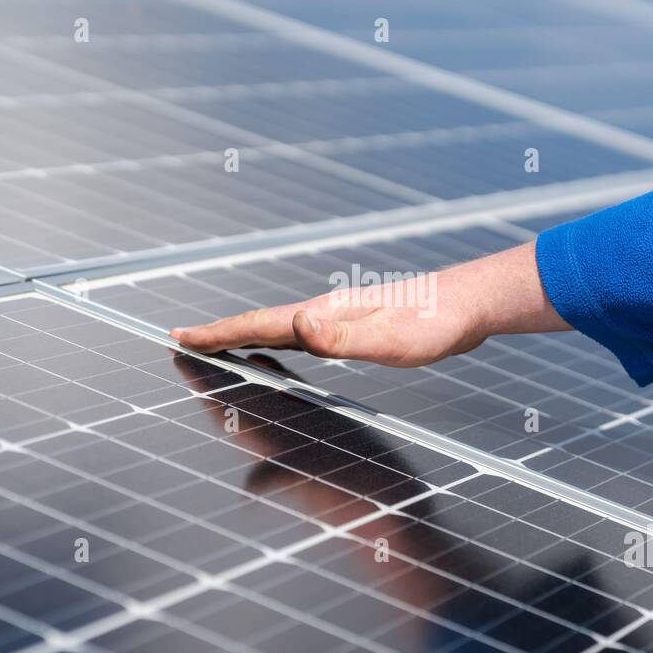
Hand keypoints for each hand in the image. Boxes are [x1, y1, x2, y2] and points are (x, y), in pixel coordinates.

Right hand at [171, 241, 568, 366]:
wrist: (474, 303)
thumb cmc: (438, 323)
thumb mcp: (394, 339)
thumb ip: (347, 337)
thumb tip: (299, 328)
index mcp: (325, 315)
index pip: (258, 325)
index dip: (218, 334)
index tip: (179, 336)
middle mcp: (326, 313)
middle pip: (260, 327)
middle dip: (220, 337)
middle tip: (184, 344)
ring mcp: (340, 318)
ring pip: (279, 331)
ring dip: (245, 339)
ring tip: (218, 348)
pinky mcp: (357, 327)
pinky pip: (303, 337)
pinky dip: (278, 343)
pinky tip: (285, 349)